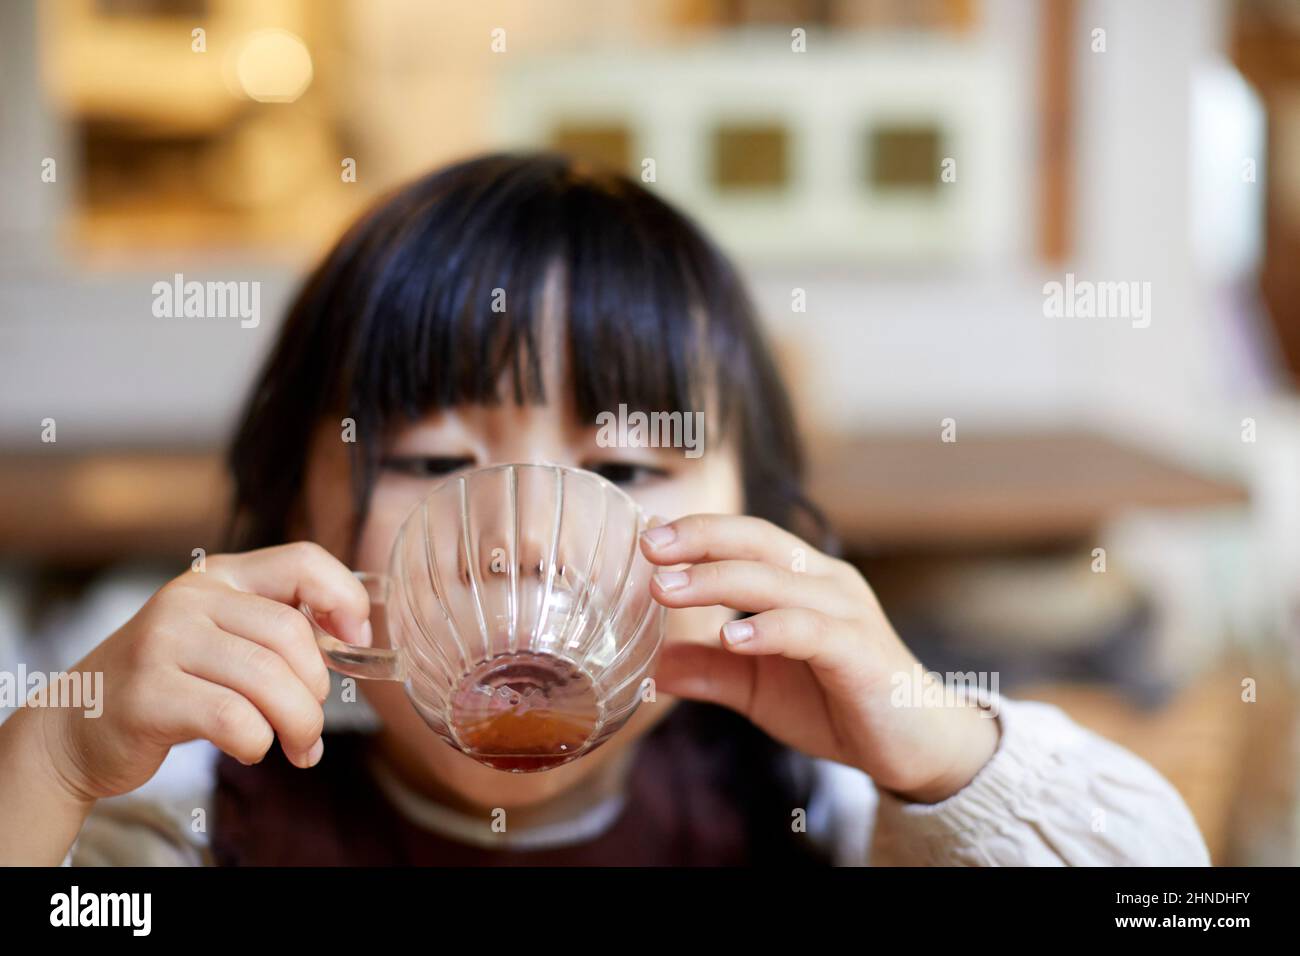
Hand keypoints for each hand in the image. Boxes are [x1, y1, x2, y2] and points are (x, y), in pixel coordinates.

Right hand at [42, 542, 368, 802]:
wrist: (75, 727)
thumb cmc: (170, 684)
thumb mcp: (222, 637)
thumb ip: (279, 628)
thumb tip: (353, 638)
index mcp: (220, 575)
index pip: (304, 561)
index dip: (345, 600)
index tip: (354, 642)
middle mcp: (190, 598)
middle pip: (292, 634)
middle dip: (318, 690)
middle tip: (312, 725)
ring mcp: (163, 642)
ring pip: (268, 678)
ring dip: (299, 723)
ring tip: (299, 747)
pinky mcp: (147, 694)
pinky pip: (232, 718)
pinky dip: (258, 741)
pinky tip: (253, 748)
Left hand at [641, 515, 999, 802]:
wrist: (918, 749)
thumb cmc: (838, 705)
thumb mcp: (757, 688)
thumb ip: (709, 671)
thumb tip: (650, 666)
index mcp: (802, 580)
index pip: (745, 538)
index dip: (696, 532)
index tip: (645, 537)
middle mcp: (826, 583)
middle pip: (758, 540)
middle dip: (700, 538)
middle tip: (649, 547)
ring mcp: (846, 614)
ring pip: (776, 580)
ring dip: (717, 580)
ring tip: (667, 589)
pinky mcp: (860, 653)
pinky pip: (809, 630)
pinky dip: (768, 629)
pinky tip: (730, 638)